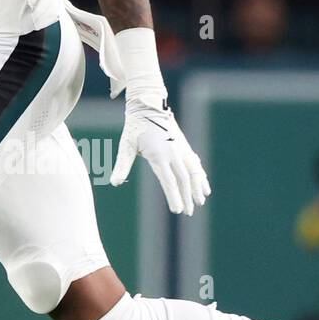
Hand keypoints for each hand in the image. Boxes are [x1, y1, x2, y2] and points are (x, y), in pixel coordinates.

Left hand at [110, 98, 209, 214]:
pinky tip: (204, 184)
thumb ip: (122, 165)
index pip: (169, 181)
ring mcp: (181, 149)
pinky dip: (200, 175)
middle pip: (183, 180)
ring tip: (202, 201)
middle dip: (187, 197)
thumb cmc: (135, 127)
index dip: (174, 197)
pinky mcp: (184, 146)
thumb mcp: (126, 146)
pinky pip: (195, 164)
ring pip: (193, 172)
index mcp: (159, 156)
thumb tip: (114, 182)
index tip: (177, 210)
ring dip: (198, 187)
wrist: (149, 106)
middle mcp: (173, 153)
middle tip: (188, 213)